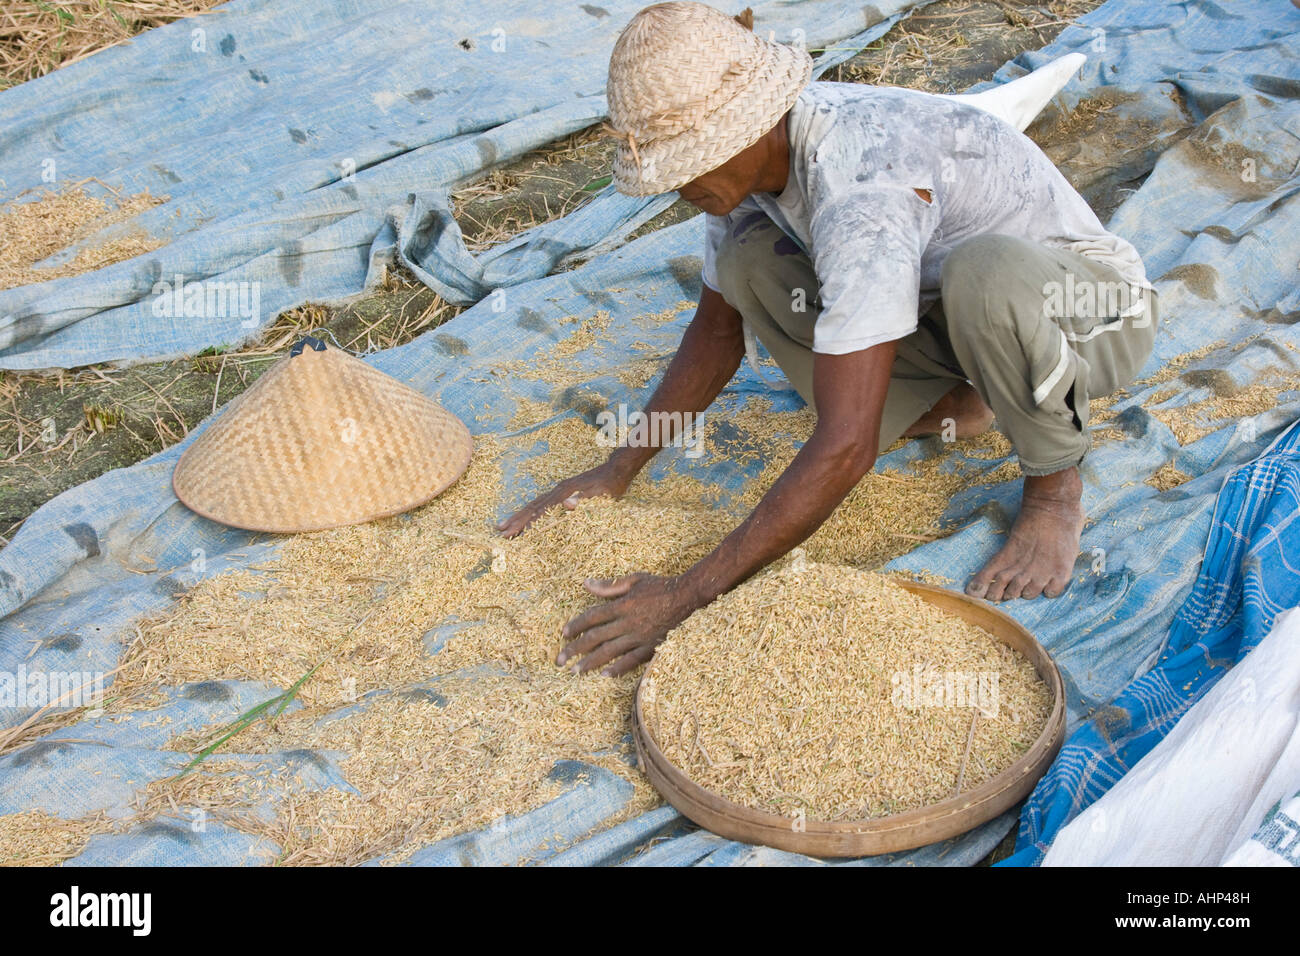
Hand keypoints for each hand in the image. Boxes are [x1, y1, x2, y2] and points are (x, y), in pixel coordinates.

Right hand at [497, 460, 633, 537]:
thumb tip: (567, 504)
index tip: (511, 534)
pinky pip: (542, 503)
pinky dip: (531, 512)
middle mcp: (557, 491)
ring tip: (505, 526)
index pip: (539, 511)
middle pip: (532, 507)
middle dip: (516, 520)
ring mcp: (559, 491)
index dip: (525, 524)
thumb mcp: (601, 495)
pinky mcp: (563, 491)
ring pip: (535, 504)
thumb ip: (584, 499)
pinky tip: (528, 518)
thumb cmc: (610, 486)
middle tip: (500, 533)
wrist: (616, 470)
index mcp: (563, 494)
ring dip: (520, 516)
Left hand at [557, 573, 703, 675]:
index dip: (576, 626)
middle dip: (575, 649)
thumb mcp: (635, 580)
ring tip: (575, 671)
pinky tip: (604, 675)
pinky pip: (632, 661)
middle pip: (596, 638)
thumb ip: (609, 585)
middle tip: (559, 660)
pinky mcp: (651, 647)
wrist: (688, 598)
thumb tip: (585, 583)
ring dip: (590, 662)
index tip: (563, 634)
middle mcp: (628, 623)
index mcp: (622, 605)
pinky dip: (617, 669)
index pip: (592, 617)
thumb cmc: (661, 586)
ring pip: (610, 652)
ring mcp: (639, 637)